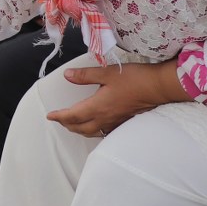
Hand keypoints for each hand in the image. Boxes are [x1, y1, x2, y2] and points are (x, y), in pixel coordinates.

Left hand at [45, 59, 188, 137]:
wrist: (157, 88)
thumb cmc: (133, 79)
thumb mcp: (106, 73)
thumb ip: (85, 75)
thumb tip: (66, 75)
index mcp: (97, 107)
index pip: (73, 116)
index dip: (59, 117)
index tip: (49, 115)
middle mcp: (105, 118)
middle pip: (80, 127)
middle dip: (67, 124)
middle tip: (58, 118)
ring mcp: (115, 123)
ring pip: (91, 131)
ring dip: (78, 129)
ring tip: (72, 123)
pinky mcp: (123, 123)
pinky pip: (103, 132)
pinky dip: (93, 130)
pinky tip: (94, 125)